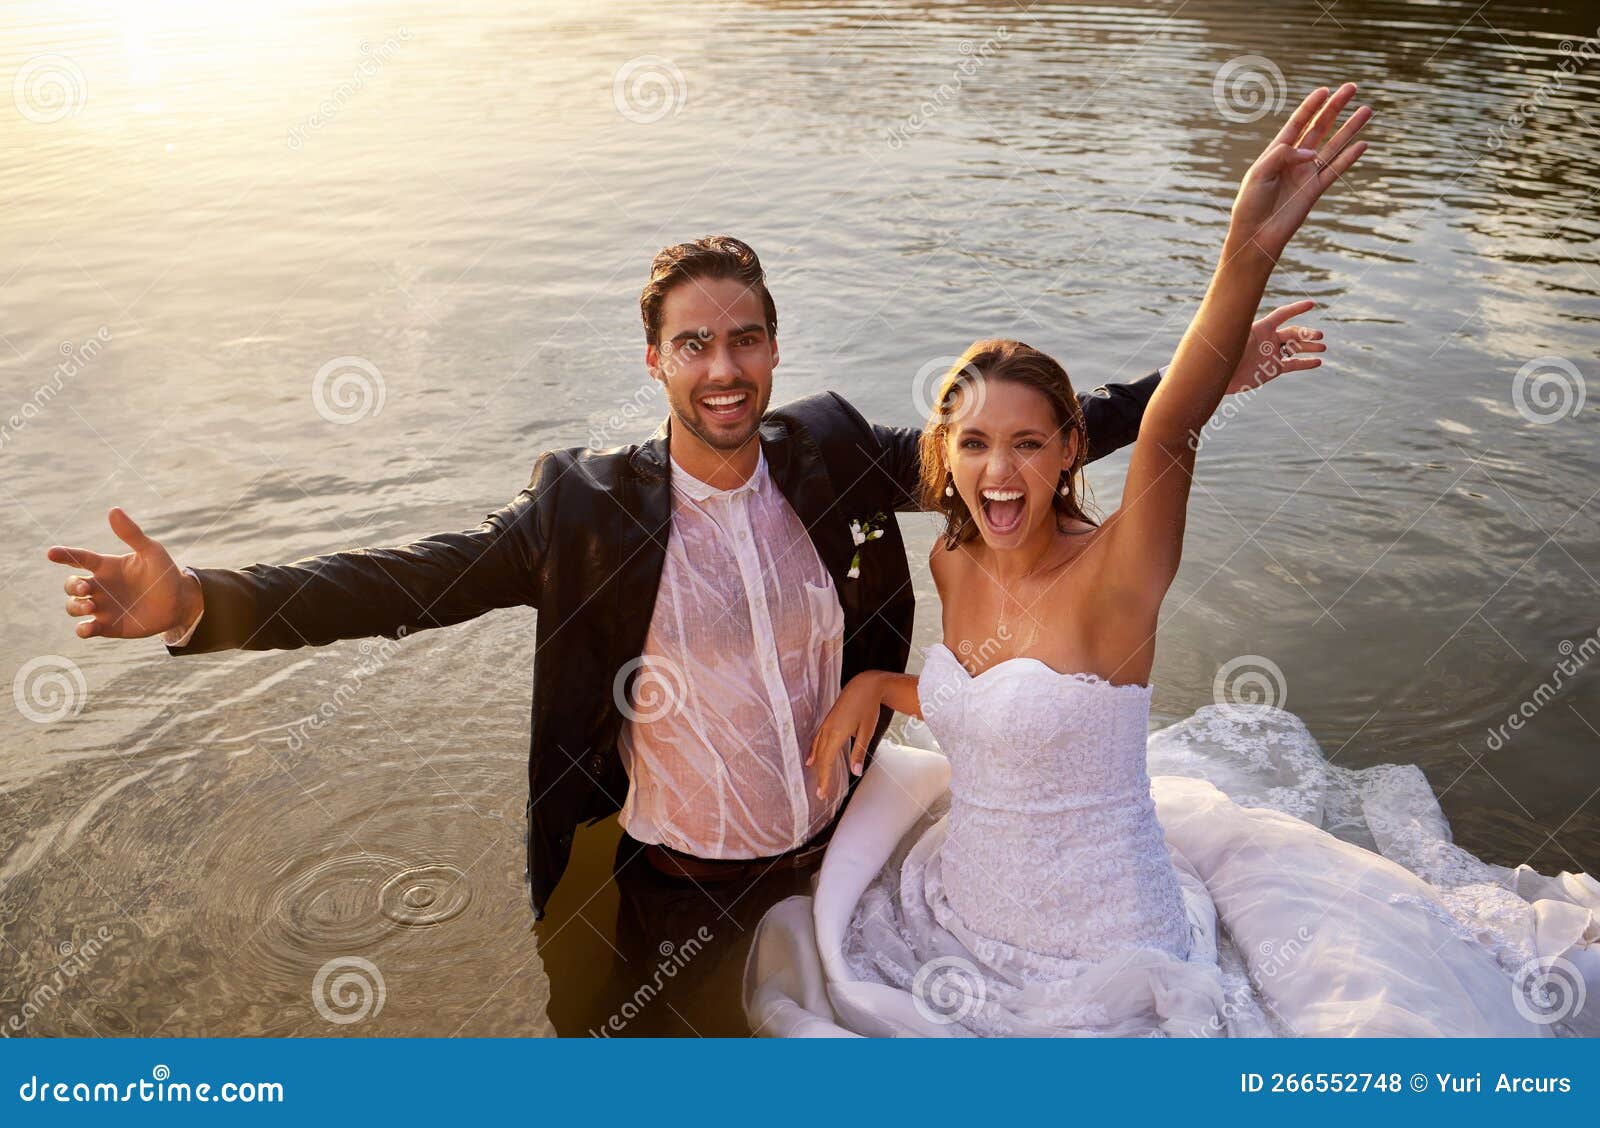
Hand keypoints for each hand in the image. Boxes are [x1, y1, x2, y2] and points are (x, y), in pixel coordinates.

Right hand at [46, 507, 200, 638]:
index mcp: (106, 567)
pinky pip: (86, 629)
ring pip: (73, 607)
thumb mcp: (151, 552)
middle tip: (87, 589)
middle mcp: (99, 586)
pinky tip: (87, 628)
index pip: (79, 558)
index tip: (51, 553)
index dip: (64, 555)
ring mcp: (102, 607)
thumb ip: (131, 534)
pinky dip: (82, 630)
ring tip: (91, 606)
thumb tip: (113, 510)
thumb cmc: (165, 574)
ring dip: (75, 607)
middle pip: (71, 585)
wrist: (180, 602)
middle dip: (72, 587)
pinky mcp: (108, 626)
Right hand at [806, 672, 884, 799]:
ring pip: (817, 749)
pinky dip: (814, 751)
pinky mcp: (828, 721)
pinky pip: (817, 740)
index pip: (826, 762)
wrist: (864, 686)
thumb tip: (855, 772)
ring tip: (816, 778)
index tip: (822, 793)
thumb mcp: (867, 731)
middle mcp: (828, 730)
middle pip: (820, 758)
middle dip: (820, 776)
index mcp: (836, 734)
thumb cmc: (868, 707)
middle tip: (820, 793)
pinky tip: (812, 758)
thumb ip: (859, 752)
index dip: (824, 779)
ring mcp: (826, 725)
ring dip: (817, 765)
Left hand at [1226, 300, 1325, 394]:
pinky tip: (1318, 361)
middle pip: (1293, 332)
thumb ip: (1244, 325)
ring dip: (1309, 346)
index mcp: (1261, 328)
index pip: (1282, 315)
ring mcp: (1272, 354)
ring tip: (1322, 347)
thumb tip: (1244, 308)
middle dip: (1306, 333)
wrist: (1220, 376)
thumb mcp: (1235, 337)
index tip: (1311, 304)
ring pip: (1296, 347)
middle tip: (1319, 336)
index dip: (1296, 309)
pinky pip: (1293, 364)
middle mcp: (1269, 339)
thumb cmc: (1224, 353)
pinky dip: (1305, 363)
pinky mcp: (1273, 369)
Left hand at [1229, 83, 1371, 262]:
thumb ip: (1283, 155)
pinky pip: (1336, 170)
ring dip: (1350, 128)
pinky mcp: (1315, 190)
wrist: (1256, 235)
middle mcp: (1295, 159)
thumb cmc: (1251, 203)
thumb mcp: (1260, 173)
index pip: (1298, 122)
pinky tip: (1363, 144)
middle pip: (1320, 127)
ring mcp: (1307, 173)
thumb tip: (1312, 153)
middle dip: (1335, 107)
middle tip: (1352, 88)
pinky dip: (1349, 157)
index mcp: (1277, 152)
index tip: (1325, 89)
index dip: (1311, 105)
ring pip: (1333, 145)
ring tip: (1367, 110)